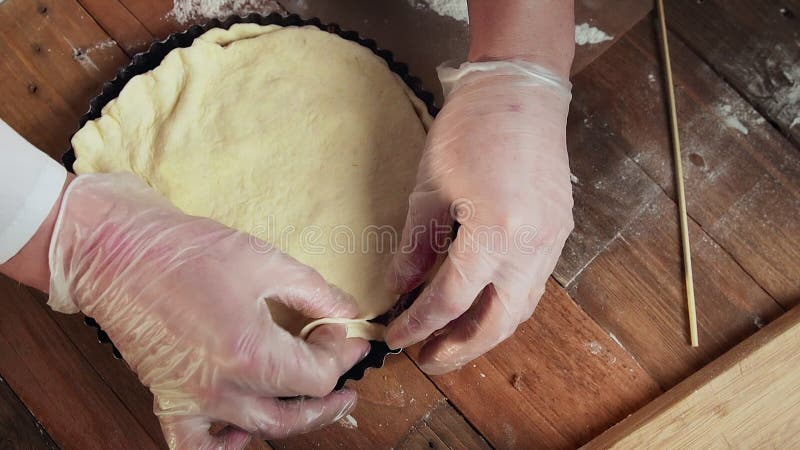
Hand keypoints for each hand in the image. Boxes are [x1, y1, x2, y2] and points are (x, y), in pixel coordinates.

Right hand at [48, 173, 369, 447]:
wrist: (119, 253)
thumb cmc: (189, 251)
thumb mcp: (267, 262)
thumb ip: (316, 292)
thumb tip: (347, 310)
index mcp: (252, 352)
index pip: (318, 375)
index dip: (339, 352)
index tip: (339, 329)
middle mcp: (223, 386)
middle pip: (297, 413)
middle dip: (330, 396)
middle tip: (348, 377)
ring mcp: (192, 399)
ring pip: (257, 432)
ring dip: (293, 420)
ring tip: (315, 403)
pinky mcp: (167, 398)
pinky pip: (194, 448)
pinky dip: (223, 448)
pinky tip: (243, 432)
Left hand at [385, 60, 573, 373]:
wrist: (521, 93)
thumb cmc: (470, 129)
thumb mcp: (429, 186)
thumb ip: (416, 244)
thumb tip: (401, 286)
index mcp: (495, 232)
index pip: (451, 299)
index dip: (419, 324)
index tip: (397, 338)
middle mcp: (531, 246)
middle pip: (497, 321)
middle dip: (461, 349)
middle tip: (428, 360)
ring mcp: (552, 241)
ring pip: (521, 309)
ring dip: (485, 332)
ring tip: (450, 341)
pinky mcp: (559, 232)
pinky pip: (532, 285)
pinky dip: (503, 304)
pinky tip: (478, 305)